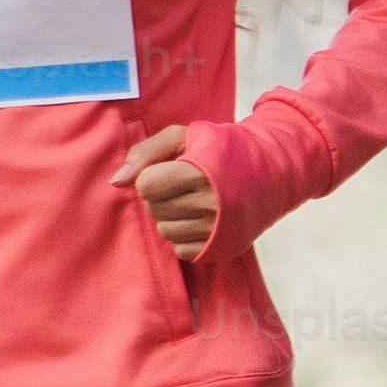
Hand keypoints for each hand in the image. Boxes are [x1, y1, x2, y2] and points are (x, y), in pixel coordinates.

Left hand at [111, 124, 218, 259]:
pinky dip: (185, 235)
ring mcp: (218, 230)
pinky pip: (180, 249)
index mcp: (201, 172)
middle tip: (186, 184)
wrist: (270, 171)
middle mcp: (212, 205)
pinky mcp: (221, 248)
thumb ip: (145, 153)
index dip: (152, 175)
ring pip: (165, 231)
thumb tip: (116, 182)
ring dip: (172, 216)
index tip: (170, 169)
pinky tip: (202, 218)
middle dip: (162, 195)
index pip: (146, 185)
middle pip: (154, 209)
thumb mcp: (183, 136)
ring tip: (196, 199)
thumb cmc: (218, 148)